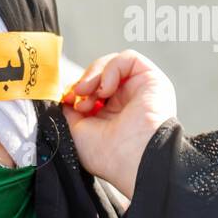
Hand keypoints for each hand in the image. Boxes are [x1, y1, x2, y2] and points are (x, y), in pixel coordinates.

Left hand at [61, 49, 176, 199]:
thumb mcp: (77, 132)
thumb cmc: (108, 155)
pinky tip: (105, 89)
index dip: (76, 90)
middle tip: (78, 98)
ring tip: (88, 93)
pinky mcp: (152, 79)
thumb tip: (65, 96)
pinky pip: (129, 59)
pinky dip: (111, 69)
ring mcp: (139, 90)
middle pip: (100, 75)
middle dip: (84, 83)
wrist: (133, 159)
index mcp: (110, 116)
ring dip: (94, 74)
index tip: (67, 100)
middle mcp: (126, 102)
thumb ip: (69, 111)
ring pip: (112, 65)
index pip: (91, 90)